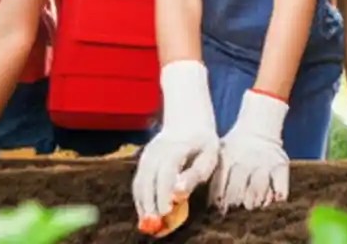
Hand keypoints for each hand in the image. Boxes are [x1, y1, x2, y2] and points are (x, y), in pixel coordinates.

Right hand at [133, 61, 220, 228]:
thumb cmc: (203, 142)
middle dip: (150, 205)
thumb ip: (194, 175)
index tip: (166, 213)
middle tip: (155, 226)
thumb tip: (179, 194)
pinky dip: (140, 199)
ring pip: (140, 182)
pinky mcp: (143, 160)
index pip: (166, 172)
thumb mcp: (208, 156)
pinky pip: (138, 182)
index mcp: (176, 147)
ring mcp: (147, 155)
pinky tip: (146, 213)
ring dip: (142, 204)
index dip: (164, 193)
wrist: (188, 119)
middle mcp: (157, 150)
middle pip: (148, 180)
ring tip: (149, 225)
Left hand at [211, 90, 288, 212]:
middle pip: (238, 191)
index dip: (219, 201)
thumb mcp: (219, 152)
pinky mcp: (281, 166)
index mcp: (227, 158)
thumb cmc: (233, 149)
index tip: (219, 211)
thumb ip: (211, 173)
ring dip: (253, 203)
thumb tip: (198, 199)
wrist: (259, 129)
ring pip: (258, 191)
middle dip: (234, 205)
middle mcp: (245, 160)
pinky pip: (280, 188)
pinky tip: (269, 200)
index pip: (220, 185)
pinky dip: (275, 198)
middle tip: (234, 212)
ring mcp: (264, 163)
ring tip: (250, 206)